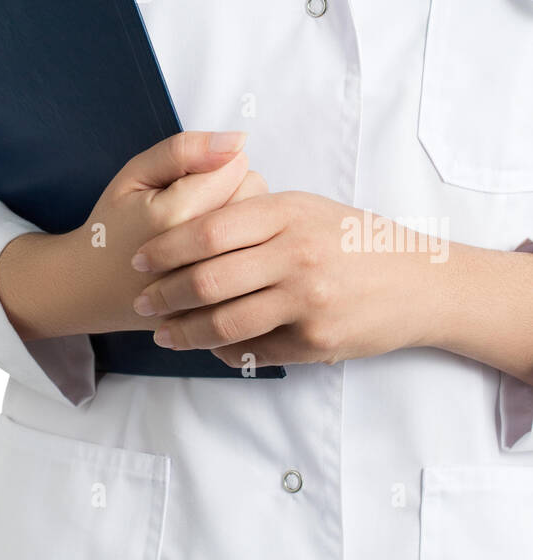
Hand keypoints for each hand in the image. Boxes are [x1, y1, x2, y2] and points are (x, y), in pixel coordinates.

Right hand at [0, 130, 265, 340]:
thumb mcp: (134, 175)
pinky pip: (255, 266)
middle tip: (200, 202)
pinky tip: (217, 257)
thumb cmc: (116, 224)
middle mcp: (197, 256)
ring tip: (206, 228)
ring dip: (242, 220)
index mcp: (173, 216)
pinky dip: (243, 255)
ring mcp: (210, 289)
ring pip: (261, 227)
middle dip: (234, 187)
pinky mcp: (221, 310)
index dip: (216, 164)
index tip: (191, 179)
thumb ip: (184, 151)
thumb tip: (240, 139)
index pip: (236, 166)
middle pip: (255, 194)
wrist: (93, 289)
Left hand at [130, 191, 447, 368]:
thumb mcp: (306, 208)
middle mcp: (295, 256)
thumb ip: (253, 214)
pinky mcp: (316, 340)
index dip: (164, 248)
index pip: (207, 230)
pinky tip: (208, 347)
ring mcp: (307, 302)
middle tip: (141, 301)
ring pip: (225, 322)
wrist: (420, 282)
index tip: (139, 259)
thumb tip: (191, 227)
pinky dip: (224, 351)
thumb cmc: (355, 239)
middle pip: (208, 279)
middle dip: (164, 294)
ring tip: (163, 332)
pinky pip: (255, 350)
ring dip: (185, 331)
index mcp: (287, 213)